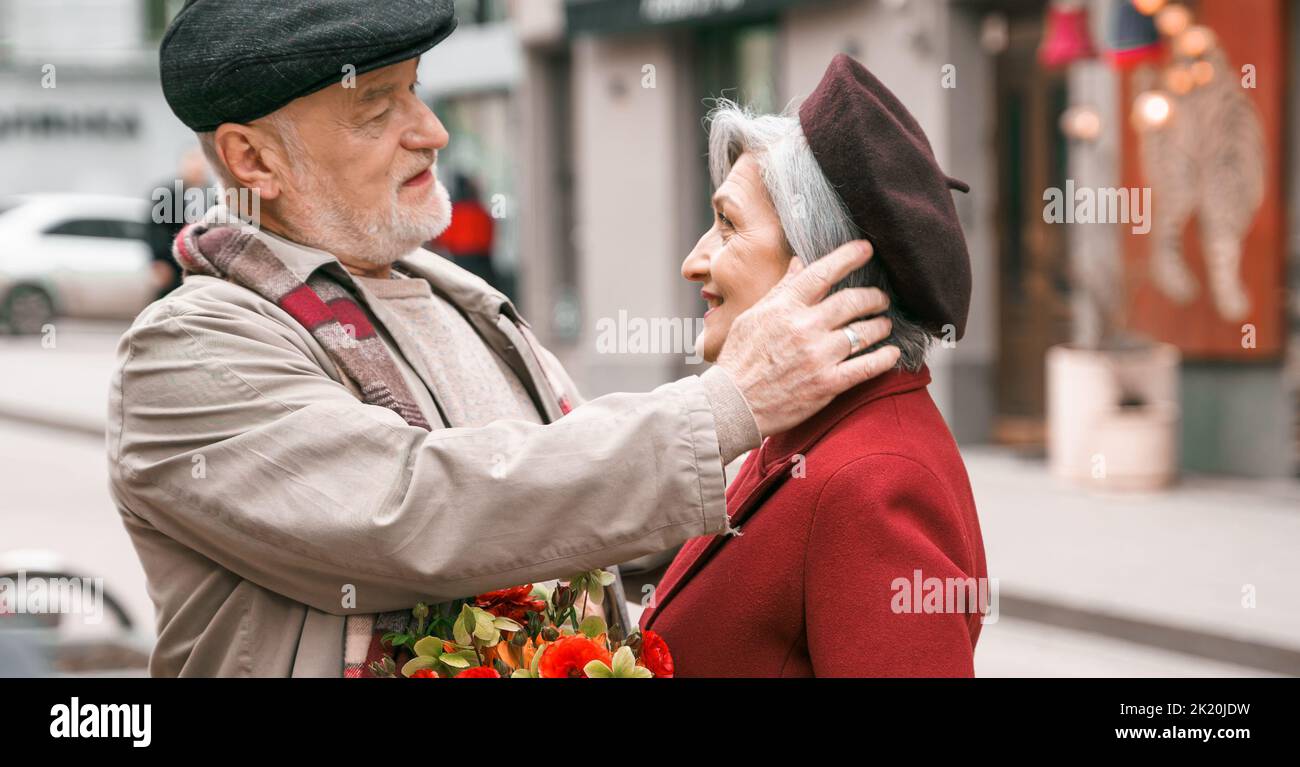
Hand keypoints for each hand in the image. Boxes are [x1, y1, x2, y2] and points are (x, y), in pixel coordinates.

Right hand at [714, 241, 899, 436]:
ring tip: (884, 323)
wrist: (732, 405)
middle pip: (852, 301)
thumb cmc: (739, 360)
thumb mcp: (752, 317)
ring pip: (864, 332)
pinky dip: (885, 358)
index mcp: (784, 308)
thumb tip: (799, 263)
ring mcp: (818, 356)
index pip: (823, 273)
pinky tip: (892, 353)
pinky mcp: (827, 384)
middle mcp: (804, 328)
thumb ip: (780, 291)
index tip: (866, 249)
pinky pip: (867, 366)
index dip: (849, 257)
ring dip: (881, 325)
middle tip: (880, 297)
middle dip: (873, 296)